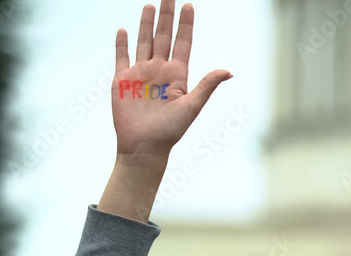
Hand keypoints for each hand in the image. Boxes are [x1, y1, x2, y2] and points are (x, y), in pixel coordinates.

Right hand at [112, 0, 230, 157]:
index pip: (183, 42)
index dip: (186, 24)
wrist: (144, 147)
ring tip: (149, 5)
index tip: (189, 5)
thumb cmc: (170, 131)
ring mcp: (140, 74)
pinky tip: (124, 30)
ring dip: (146, 24)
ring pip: (144, 42)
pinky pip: (122, 57)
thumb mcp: (192, 106)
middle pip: (164, 36)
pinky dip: (121, 44)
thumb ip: (207, 85)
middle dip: (166, 16)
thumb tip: (228, 71)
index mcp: (177, 75)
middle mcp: (159, 70)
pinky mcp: (121, 80)